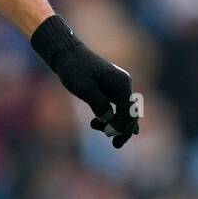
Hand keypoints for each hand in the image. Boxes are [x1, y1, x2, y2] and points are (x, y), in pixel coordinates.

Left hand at [31, 14, 138, 148]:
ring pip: (124, 111)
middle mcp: (124, 84)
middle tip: (115, 145)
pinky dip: (115, 118)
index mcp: (121, 83)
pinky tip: (111, 130)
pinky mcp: (110, 88)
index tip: (108, 134)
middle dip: (124, 130)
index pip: (128, 111)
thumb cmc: (73, 69)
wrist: (66, 53)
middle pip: (131, 113)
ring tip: (99, 131)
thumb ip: (98, 104)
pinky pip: (118, 107)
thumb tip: (109, 119)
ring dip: (116, 124)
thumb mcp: (84, 88)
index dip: (121, 126)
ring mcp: (118, 86)